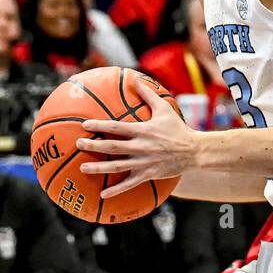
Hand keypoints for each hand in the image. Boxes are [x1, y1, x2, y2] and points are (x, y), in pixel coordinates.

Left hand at [78, 73, 196, 197]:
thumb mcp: (163, 109)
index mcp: (143, 130)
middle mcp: (141, 147)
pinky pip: (129, 184)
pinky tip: (102, 194)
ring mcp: (144, 162)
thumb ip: (148, 94)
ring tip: (83, 167)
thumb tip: (134, 79)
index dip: (100, 125)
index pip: (118, 127)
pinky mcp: (148, 174)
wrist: (194, 151)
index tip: (85, 124)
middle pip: (113, 147)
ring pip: (117, 166)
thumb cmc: (177, 128)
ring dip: (99, 168)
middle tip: (78, 143)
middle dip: (94, 145)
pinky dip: (115, 190)